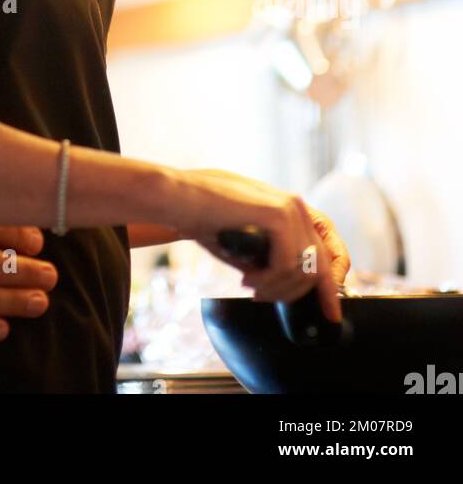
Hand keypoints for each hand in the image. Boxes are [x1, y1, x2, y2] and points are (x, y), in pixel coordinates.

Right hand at [169, 169, 348, 322]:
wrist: (181, 198)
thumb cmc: (207, 219)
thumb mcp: (248, 244)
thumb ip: (272, 260)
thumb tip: (288, 290)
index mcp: (291, 210)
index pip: (326, 253)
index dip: (330, 286)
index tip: (329, 313)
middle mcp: (296, 206)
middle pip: (321, 266)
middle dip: (296, 294)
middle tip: (263, 299)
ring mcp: (290, 208)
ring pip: (304, 270)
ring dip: (277, 289)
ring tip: (251, 287)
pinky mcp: (278, 215)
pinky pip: (287, 265)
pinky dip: (268, 280)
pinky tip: (248, 278)